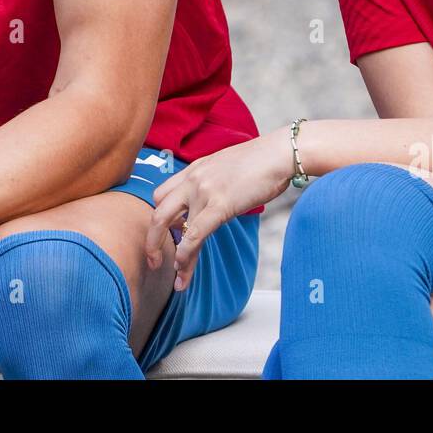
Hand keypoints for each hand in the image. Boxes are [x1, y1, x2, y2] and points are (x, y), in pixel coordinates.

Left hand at [144, 132, 290, 290]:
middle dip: (152, 240)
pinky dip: (186, 254)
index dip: (162, 218)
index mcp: (194, 169)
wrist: (281, 153)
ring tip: (177, 279)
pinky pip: (195, 234)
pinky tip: (184, 268)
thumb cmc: (262, 161)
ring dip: (172, 256)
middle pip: (157, 211)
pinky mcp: (220, 204)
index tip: (171, 236)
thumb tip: (214, 201)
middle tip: (154, 260)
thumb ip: (213, 183)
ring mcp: (203, 191)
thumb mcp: (227, 168)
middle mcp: (193, 178)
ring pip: (172, 226)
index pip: (162, 194)